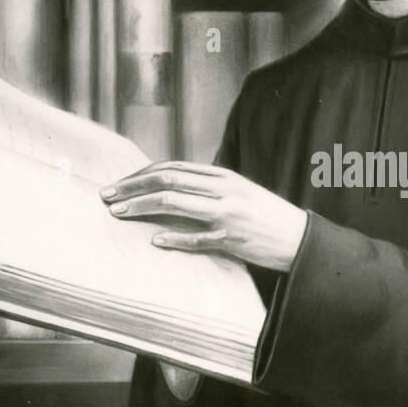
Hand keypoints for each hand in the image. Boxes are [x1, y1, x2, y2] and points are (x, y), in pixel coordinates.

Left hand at [100, 161, 307, 272]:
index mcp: (224, 176)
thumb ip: (210, 188)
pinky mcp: (233, 239)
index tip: (119, 184)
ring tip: (118, 213)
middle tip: (106, 196)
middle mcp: (223, 190)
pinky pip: (196, 238)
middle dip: (131, 187)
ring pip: (174, 203)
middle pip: (167, 179)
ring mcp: (228, 214)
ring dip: (141, 207)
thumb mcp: (240, 193)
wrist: (301, 239)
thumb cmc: (267, 217)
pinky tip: (154, 240)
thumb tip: (173, 187)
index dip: (141, 174)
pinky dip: (173, 238)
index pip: (173, 166)